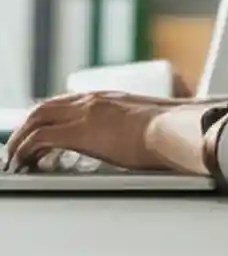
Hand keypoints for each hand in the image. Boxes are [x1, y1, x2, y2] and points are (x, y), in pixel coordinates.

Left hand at [4, 92, 220, 175]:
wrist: (178, 129)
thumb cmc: (176, 129)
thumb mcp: (157, 123)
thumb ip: (148, 124)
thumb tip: (161, 134)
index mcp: (111, 97)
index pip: (70, 101)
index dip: (51, 115)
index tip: (44, 129)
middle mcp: (94, 100)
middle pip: (47, 106)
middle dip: (29, 125)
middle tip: (21, 145)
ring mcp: (85, 114)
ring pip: (37, 119)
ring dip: (22, 138)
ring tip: (18, 157)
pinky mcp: (80, 133)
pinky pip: (40, 139)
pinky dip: (27, 150)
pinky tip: (26, 161)